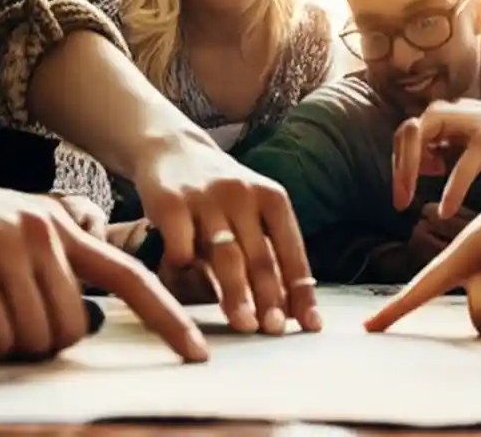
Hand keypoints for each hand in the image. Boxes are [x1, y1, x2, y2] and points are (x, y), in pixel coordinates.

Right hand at [0, 164, 207, 362]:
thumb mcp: (9, 231)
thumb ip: (50, 264)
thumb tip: (76, 322)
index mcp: (61, 227)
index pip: (132, 277)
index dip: (168, 318)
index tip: (197, 352)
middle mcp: (45, 233)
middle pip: (72, 328)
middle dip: (35, 343)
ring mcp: (9, 248)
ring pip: (33, 338)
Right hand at [132, 135, 320, 335]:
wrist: (172, 149)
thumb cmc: (221, 194)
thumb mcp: (253, 209)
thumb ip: (270, 250)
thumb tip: (293, 307)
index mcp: (272, 198)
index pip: (292, 250)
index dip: (301, 289)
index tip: (310, 323)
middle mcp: (243, 195)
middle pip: (261, 256)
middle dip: (271, 298)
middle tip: (275, 330)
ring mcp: (206, 198)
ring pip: (226, 255)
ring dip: (238, 294)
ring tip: (245, 325)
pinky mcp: (171, 202)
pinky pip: (182, 244)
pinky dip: (187, 267)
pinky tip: (188, 283)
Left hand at [392, 99, 480, 217]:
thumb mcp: (459, 142)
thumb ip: (438, 151)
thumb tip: (421, 170)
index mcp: (436, 117)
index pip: (404, 137)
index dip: (397, 166)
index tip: (399, 199)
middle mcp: (445, 113)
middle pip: (407, 134)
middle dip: (400, 169)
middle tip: (400, 202)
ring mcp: (466, 122)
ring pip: (423, 139)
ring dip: (411, 171)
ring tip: (412, 200)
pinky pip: (463, 166)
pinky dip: (452, 189)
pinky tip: (447, 209)